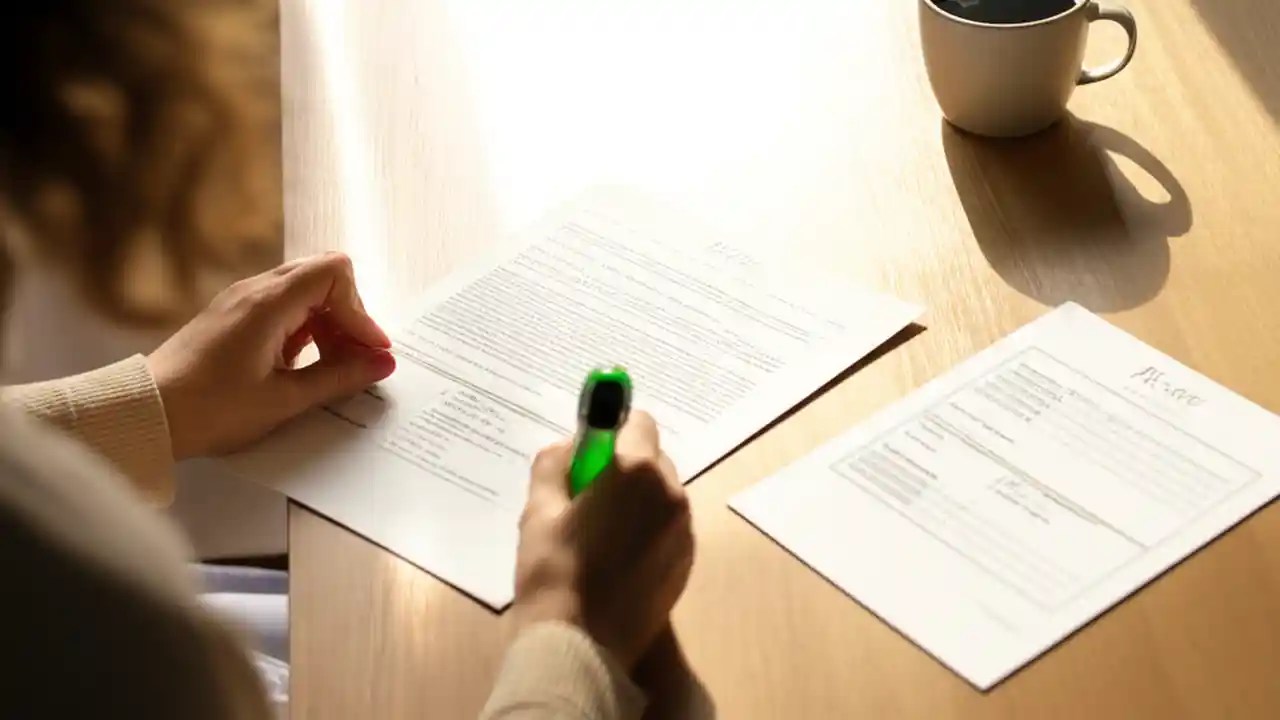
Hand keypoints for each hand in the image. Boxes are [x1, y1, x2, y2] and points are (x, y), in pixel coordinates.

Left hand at [148, 252, 395, 458]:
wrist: (146, 414)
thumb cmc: (209, 410)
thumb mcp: (283, 399)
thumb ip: (339, 378)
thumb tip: (382, 364)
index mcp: (268, 303)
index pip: (334, 274)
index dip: (360, 311)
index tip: (370, 352)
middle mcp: (255, 290)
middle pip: (323, 275)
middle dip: (349, 315)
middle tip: (356, 359)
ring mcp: (241, 300)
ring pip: (304, 291)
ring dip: (328, 323)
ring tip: (331, 368)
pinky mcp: (233, 316)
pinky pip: (283, 307)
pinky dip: (304, 328)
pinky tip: (300, 366)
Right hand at [513, 411, 694, 668]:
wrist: (581, 645)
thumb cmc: (553, 571)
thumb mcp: (538, 509)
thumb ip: (553, 464)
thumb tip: (568, 448)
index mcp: (637, 471)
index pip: (637, 421)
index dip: (611, 429)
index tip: (588, 451)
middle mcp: (671, 494)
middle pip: (653, 458)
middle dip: (624, 466)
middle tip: (587, 496)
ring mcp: (684, 531)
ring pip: (662, 495)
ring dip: (637, 499)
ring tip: (600, 533)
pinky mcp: (686, 563)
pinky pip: (668, 528)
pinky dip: (648, 530)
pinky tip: (617, 559)